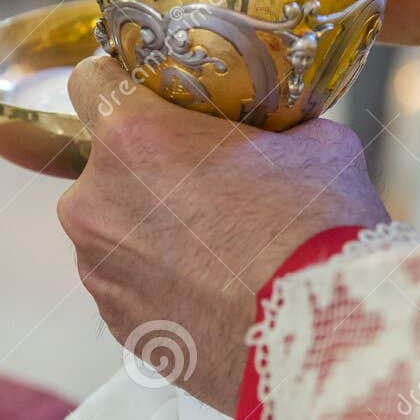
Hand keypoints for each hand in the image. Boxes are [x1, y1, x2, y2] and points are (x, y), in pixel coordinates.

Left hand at [57, 60, 387, 413]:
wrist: (328, 340)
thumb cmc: (321, 232)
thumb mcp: (316, 144)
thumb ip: (275, 127)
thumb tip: (280, 130)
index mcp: (133, 138)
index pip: (91, 79)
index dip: (124, 81)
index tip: (153, 95)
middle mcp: (94, 201)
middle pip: (106, 163)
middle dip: (149, 168)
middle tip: (211, 183)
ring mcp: (99, 270)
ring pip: (115, 228)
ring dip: (152, 229)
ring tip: (221, 249)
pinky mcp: (117, 324)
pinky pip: (129, 284)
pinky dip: (161, 282)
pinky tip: (216, 290)